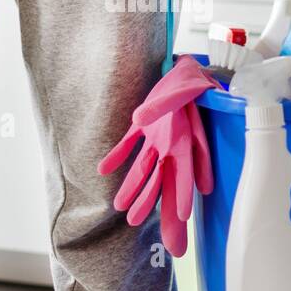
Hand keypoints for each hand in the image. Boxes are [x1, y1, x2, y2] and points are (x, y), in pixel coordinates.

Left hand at [98, 56, 217, 255]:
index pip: (184, 174)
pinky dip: (116, 157)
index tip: (184, 216)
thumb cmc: (188, 79)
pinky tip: (102, 170)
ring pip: (143, 168)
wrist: (184, 66)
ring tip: (119, 208)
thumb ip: (160, 106)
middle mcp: (171, 145)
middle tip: (135, 223)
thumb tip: (138, 118)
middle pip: (162, 180)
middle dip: (152, 202)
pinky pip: (128, 145)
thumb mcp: (180, 90)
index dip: (184, 195)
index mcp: (186, 140)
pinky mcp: (143, 127)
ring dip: (132, 187)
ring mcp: (156, 138)